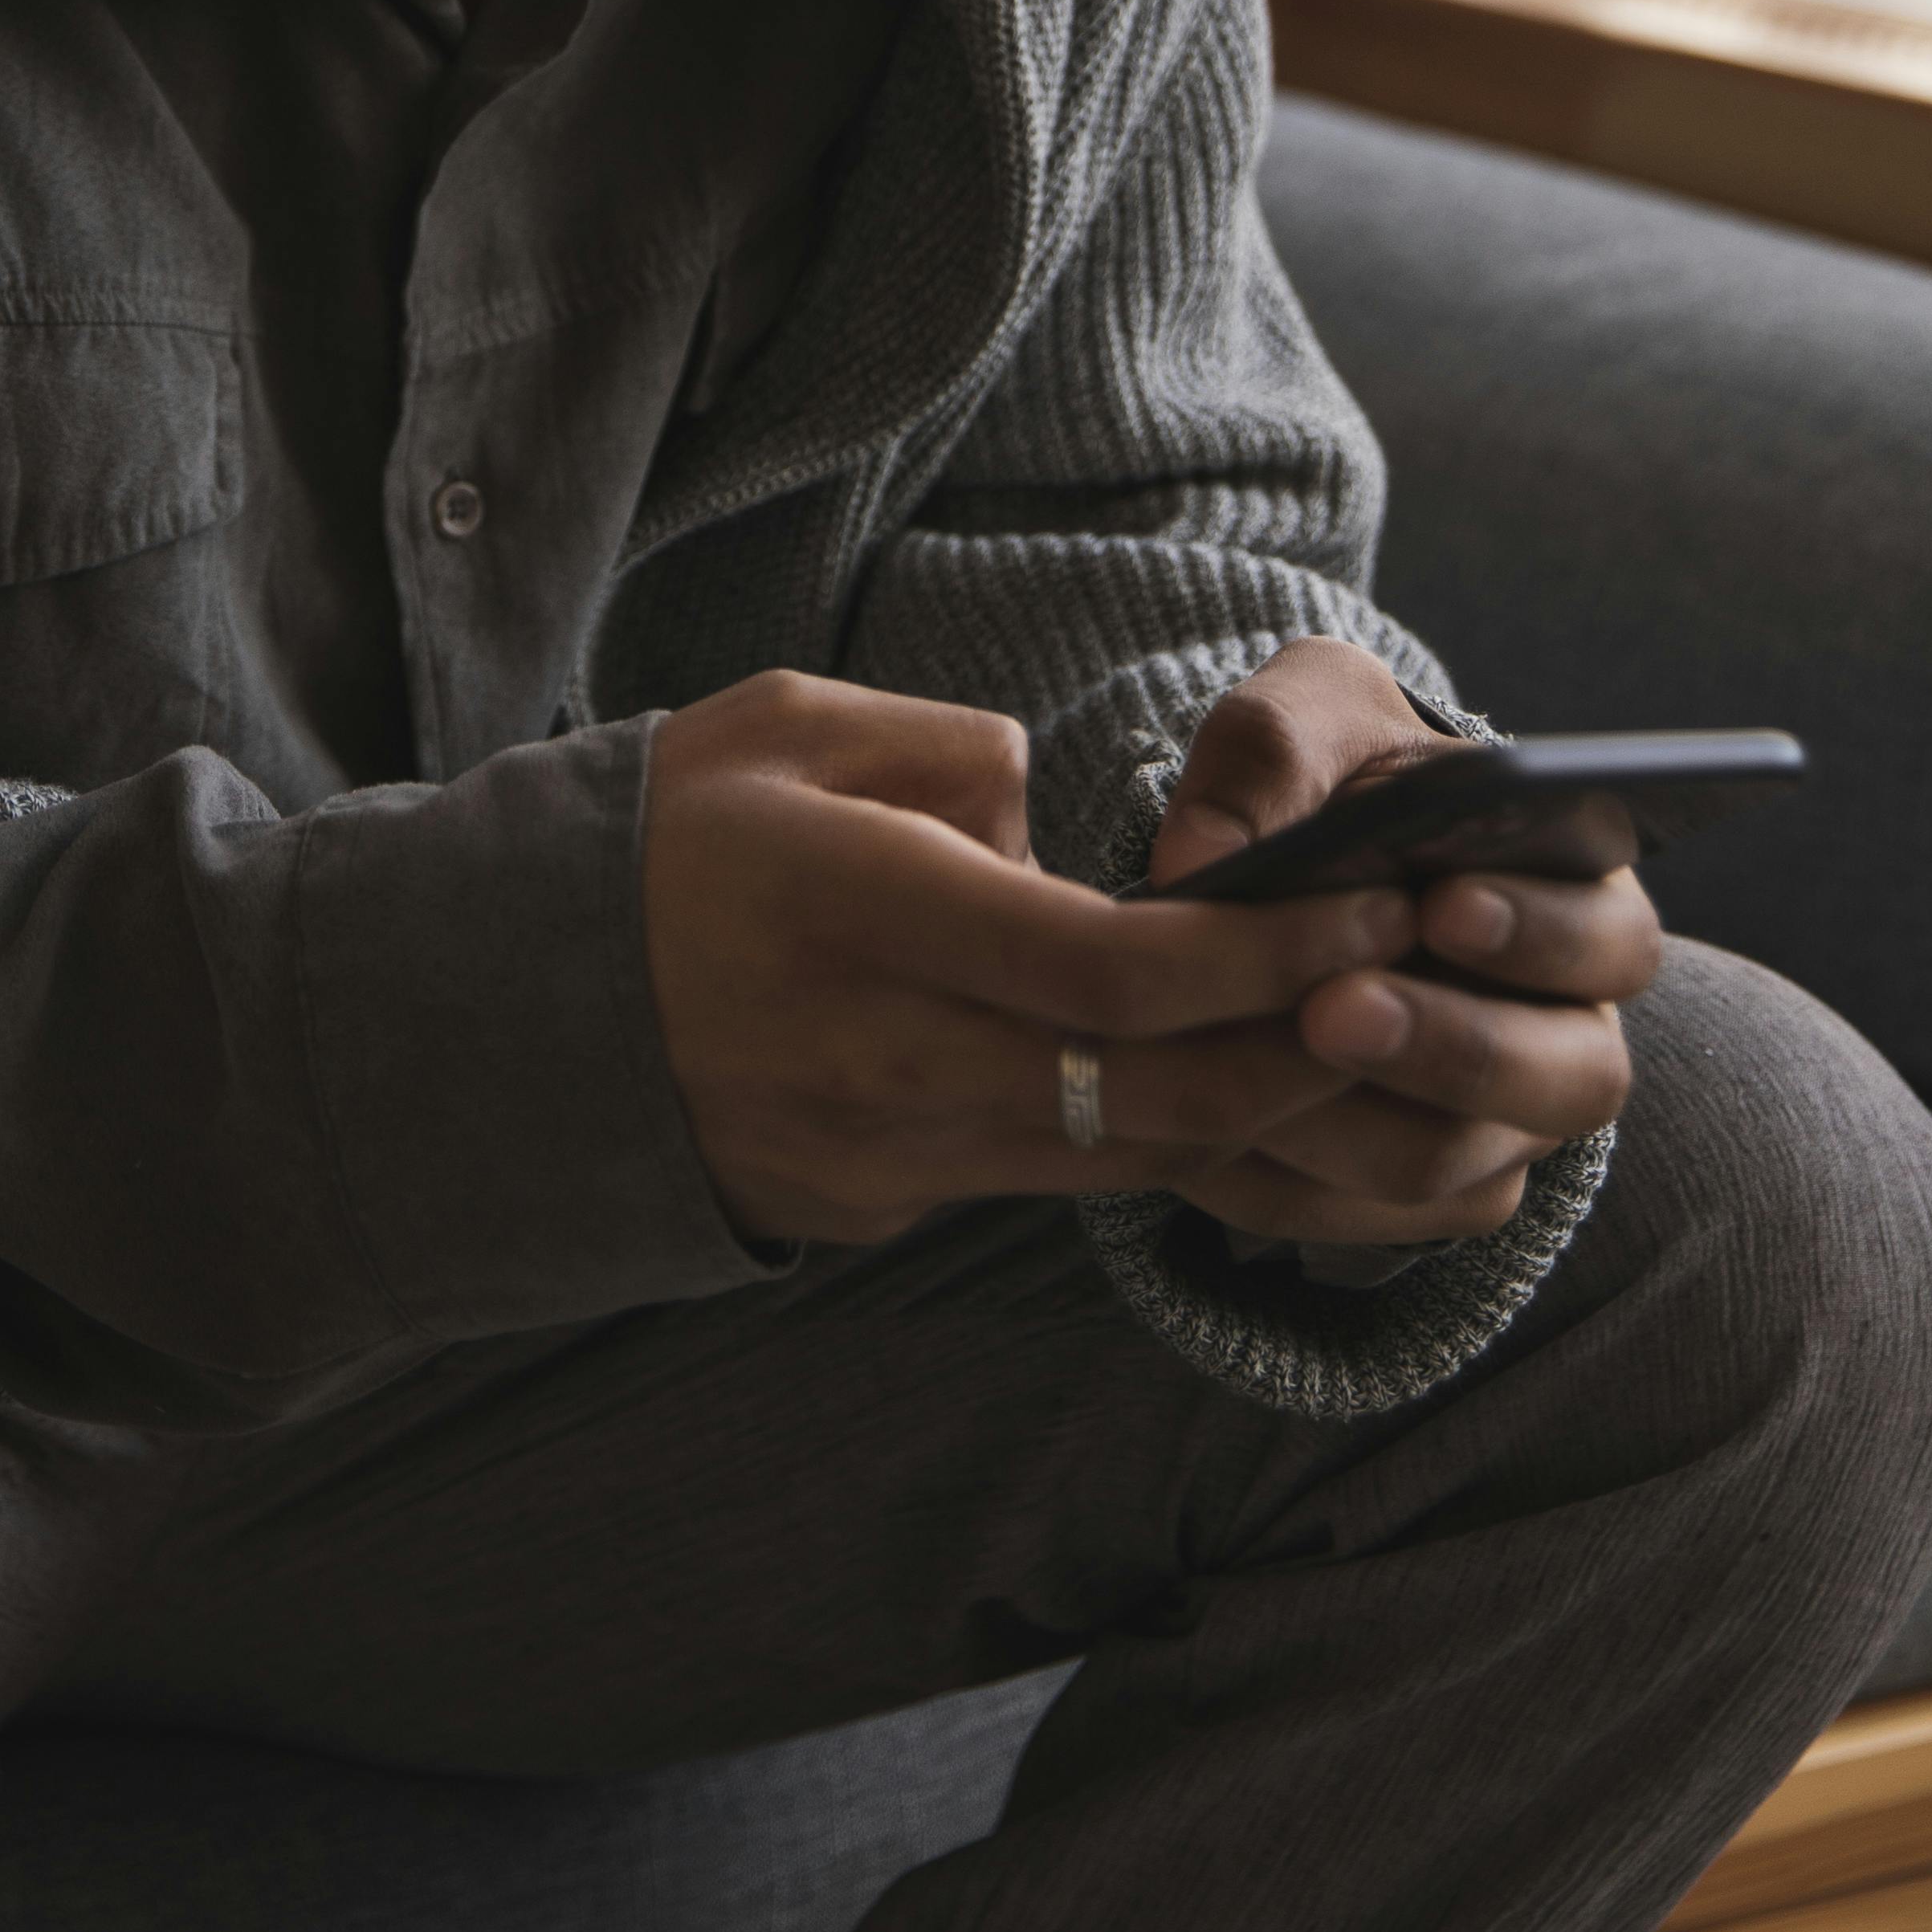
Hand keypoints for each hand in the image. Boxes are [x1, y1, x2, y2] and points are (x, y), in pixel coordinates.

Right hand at [639, 668, 1578, 1251]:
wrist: (513, 1016)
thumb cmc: (667, 835)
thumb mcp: (781, 722)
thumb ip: (939, 748)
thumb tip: (1053, 808)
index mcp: (864, 912)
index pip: (1111, 971)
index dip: (1261, 953)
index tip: (1366, 902)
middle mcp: (886, 1055)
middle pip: (1154, 1093)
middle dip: (1308, 1046)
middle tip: (1418, 980)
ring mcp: (884, 1154)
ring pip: (1126, 1157)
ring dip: (1264, 1112)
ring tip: (1374, 1041)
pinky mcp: (881, 1209)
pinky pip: (1056, 1183)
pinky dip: (1167, 1147)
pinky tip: (1247, 1095)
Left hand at [1144, 641, 1661, 1243]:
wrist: (1284, 871)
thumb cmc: (1327, 778)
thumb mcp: (1302, 722)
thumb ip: (1269, 755)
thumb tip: (1199, 861)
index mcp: (1584, 896)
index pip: (1610, 939)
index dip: (1538, 933)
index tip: (1440, 906)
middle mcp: (1570, 1026)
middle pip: (1570, 1079)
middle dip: (1451, 1048)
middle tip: (1330, 1009)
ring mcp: (1505, 1125)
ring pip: (1455, 1164)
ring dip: (1347, 1121)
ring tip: (1240, 1063)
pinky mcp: (1426, 1193)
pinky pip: (1368, 1220)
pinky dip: (1282, 1177)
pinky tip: (1198, 1125)